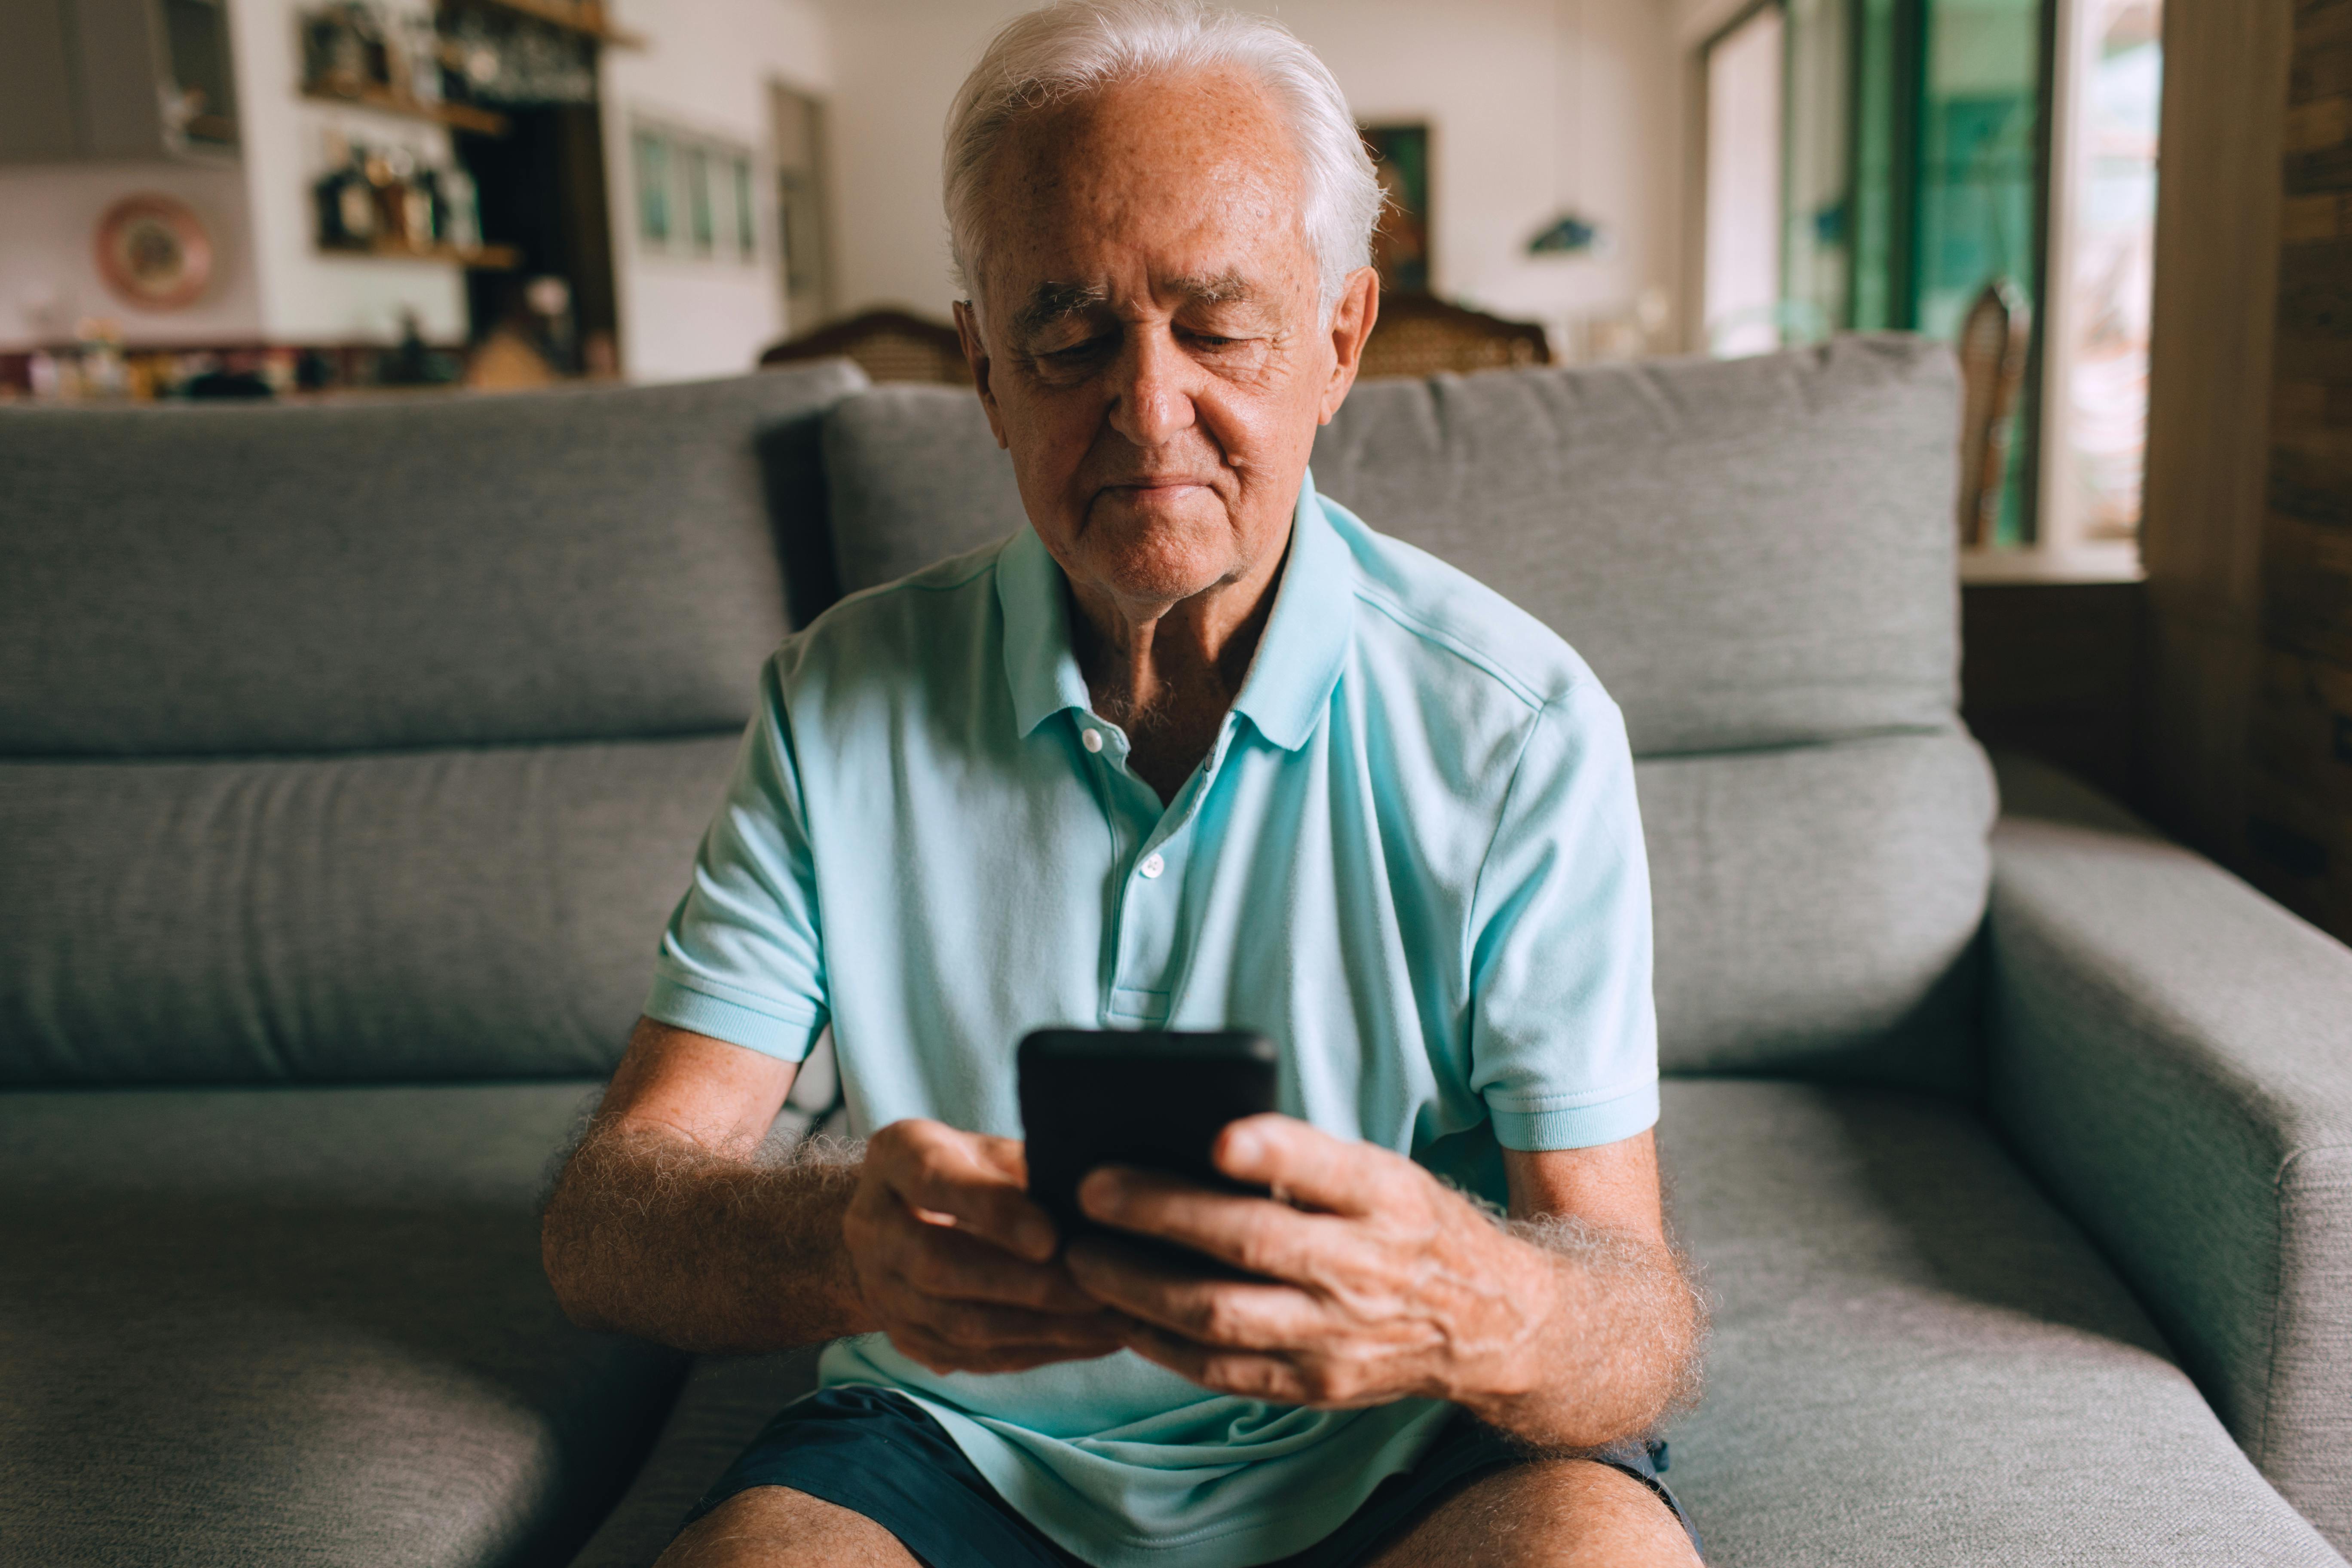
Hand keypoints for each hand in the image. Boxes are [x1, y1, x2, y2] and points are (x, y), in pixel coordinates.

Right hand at [843, 1118, 1125, 1374]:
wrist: (897, 1219)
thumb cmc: (966, 1169)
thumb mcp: (989, 1147)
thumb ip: (1027, 1167)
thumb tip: (1098, 1201)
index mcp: (894, 1157)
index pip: (934, 1181)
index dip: (992, 1212)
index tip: (1052, 1236)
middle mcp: (872, 1225)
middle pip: (939, 1265)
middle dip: (1026, 1284)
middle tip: (1099, 1289)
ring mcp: (882, 1289)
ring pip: (957, 1323)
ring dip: (1041, 1328)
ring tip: (1112, 1323)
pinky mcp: (906, 1337)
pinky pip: (972, 1356)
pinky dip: (1038, 1352)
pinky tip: (1094, 1341)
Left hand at [1063, 1114, 1557, 1411]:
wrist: (1491, 1324)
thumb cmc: (1411, 1228)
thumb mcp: (1382, 1174)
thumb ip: (1305, 1159)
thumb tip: (1196, 1140)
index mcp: (1385, 1198)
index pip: (1329, 1168)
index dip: (1274, 1152)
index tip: (1218, 1135)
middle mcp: (1365, 1268)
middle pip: (1252, 1244)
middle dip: (1160, 1215)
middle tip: (1088, 1189)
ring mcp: (1338, 1337)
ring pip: (1221, 1316)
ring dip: (1137, 1286)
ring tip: (1080, 1255)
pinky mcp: (1316, 1385)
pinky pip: (1221, 1370)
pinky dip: (1159, 1342)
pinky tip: (1118, 1311)